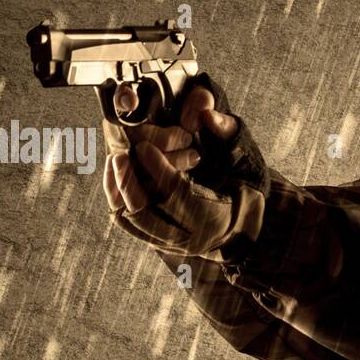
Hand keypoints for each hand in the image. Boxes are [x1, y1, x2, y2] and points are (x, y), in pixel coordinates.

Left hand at [102, 83, 262, 257]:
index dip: (160, 170)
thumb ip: (227, 133)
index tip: (144, 146)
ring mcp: (171, 244)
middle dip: (131, 184)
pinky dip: (120, 199)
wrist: (241, 223)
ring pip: (135, 222)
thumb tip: (206, 115)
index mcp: (217, 218)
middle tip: (121, 155)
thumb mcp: (243, 157)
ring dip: (121, 190)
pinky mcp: (156, 240)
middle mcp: (191, 238)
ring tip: (116, 161)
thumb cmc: (242, 184)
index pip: (181, 198)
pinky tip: (116, 174)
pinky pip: (130, 224)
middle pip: (150, 216)